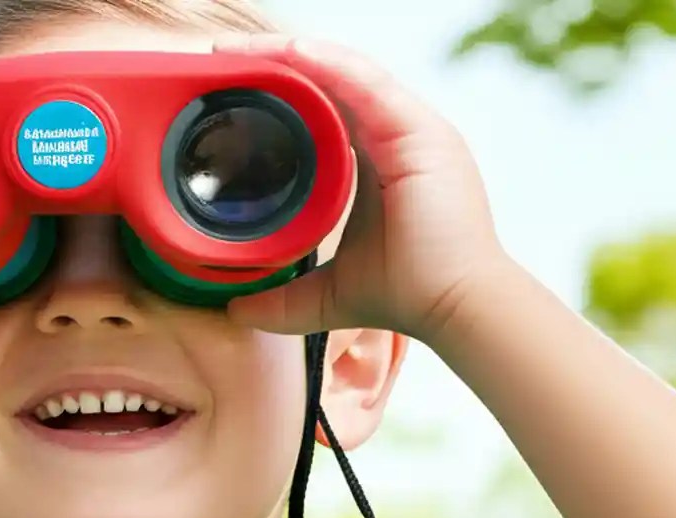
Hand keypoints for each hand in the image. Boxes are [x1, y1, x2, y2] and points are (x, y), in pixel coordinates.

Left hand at [213, 35, 513, 342]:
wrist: (453, 308)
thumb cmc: (405, 294)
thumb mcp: (325, 294)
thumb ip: (281, 300)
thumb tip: (234, 309)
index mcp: (378, 158)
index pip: (323, 107)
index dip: (280, 90)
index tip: (229, 85)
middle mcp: (397, 134)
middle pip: (330, 81)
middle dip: (276, 63)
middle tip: (223, 56)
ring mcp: (412, 127)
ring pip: (346, 72)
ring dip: (293, 55)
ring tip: (244, 49)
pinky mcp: (421, 131)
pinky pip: (369, 82)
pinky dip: (329, 65)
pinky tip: (292, 53)